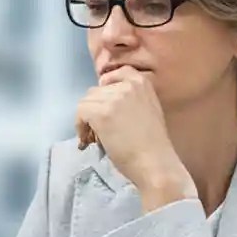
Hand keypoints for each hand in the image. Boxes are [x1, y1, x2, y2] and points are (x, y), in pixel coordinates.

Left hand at [75, 66, 195, 209]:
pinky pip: (80, 113)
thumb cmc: (153, 144)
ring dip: (86, 120)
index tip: (102, 103)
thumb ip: (129, 99)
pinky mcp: (101, 113)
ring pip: (85, 102)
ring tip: (93, 138)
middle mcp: (128, 85)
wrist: (155, 162)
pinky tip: (87, 141)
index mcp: (142, 83)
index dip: (105, 87)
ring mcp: (114, 98)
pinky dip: (80, 127)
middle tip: (96, 131)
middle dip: (94, 109)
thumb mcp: (147, 109)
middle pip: (96, 91)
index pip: (115, 73)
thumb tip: (103, 101)